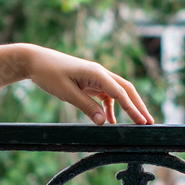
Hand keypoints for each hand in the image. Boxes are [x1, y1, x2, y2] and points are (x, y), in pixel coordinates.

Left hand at [25, 45, 153, 124]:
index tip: (143, 121)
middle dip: (138, 106)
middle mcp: (99, 73)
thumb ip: (86, 106)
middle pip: (125, 89)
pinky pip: (105, 95)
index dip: (132, 108)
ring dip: (127, 107)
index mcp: (96, 72)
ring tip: (137, 123)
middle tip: (149, 122)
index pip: (120, 92)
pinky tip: (110, 121)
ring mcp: (95, 77)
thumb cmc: (49, 73)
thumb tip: (104, 123)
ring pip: (117, 92)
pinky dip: (110, 108)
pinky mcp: (89, 82)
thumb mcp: (66, 92)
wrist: (35, 61)